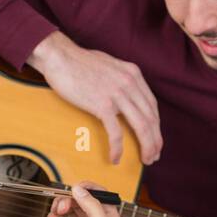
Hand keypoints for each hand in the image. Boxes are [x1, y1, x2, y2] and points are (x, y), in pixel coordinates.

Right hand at [29, 31, 161, 164]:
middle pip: (151, 118)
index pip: (152, 106)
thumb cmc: (79, 62)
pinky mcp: (102, 105)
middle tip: (154, 156)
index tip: (155, 140)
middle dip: (155, 141)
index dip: (157, 127)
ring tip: (145, 160)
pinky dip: (118, 148)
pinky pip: (116, 132)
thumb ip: (122, 80)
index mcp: (133, 74)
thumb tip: (126, 98)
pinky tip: (116, 158)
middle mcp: (130, 83)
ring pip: (141, 127)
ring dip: (146, 147)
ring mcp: (117, 94)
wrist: (59, 56)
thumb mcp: (111, 65)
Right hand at [47, 182, 125, 216]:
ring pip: (70, 211)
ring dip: (62, 206)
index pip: (100, 196)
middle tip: (64, 204)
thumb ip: (93, 209)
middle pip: (83, 201)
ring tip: (57, 210)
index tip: (76, 187)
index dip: (88, 189)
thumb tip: (79, 190)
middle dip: (72, 198)